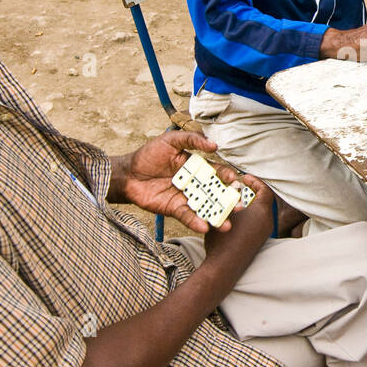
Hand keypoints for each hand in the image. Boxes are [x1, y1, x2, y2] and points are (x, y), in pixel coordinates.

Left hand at [108, 131, 239, 233]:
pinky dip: (196, 222)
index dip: (226, 177)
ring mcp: (185, 198)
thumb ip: (192, 139)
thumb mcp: (170, 140)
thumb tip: (214, 145)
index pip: (217, 172)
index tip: (233, 181)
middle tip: (238, 205)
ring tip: (227, 224)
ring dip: (217, 216)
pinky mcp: (174, 209)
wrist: (128, 174)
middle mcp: (194, 183)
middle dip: (228, 201)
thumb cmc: (148, 155)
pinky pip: (188, 217)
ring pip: (205, 208)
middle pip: (215, 193)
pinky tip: (204, 227)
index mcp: (197, 167)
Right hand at [203, 175, 273, 259]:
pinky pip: (258, 223)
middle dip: (252, 192)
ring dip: (250, 204)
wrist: (224, 268)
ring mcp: (264, 233)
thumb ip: (231, 199)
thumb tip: (235, 187)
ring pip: (261, 212)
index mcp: (261, 212)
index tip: (244, 177)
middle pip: (264, 200)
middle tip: (240, 187)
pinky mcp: (260, 242)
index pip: (265, 190)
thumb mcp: (223, 214)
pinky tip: (235, 218)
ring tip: (235, 201)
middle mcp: (267, 221)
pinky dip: (250, 216)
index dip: (255, 181)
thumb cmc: (222, 239)